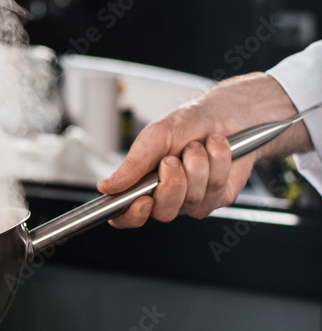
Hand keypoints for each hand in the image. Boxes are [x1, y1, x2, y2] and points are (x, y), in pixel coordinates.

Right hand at [96, 73, 306, 227]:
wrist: (225, 114)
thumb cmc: (187, 124)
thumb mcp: (154, 137)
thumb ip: (131, 165)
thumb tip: (106, 186)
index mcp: (142, 186)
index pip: (127, 217)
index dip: (132, 215)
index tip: (143, 200)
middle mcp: (167, 198)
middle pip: (164, 211)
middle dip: (172, 181)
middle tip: (172, 158)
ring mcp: (194, 201)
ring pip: (193, 198)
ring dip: (197, 164)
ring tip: (196, 147)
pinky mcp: (220, 197)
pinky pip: (216, 189)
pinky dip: (218, 161)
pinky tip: (214, 150)